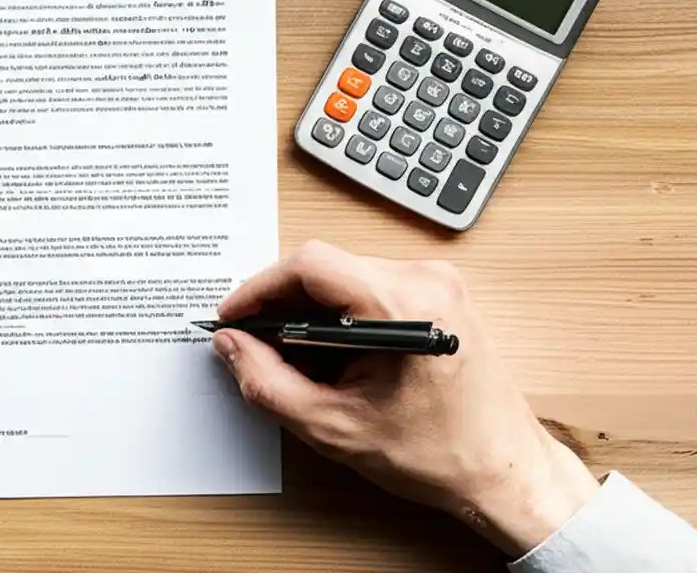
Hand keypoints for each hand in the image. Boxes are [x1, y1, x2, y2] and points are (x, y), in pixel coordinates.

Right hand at [213, 241, 597, 556]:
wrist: (504, 470)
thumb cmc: (437, 455)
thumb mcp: (332, 426)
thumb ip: (267, 381)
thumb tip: (231, 345)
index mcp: (400, 304)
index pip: (308, 265)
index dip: (258, 288)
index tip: (233, 317)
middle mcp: (424, 279)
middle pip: (324, 268)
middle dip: (281, 305)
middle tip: (257, 346)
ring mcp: (438, 282)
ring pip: (344, 276)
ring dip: (311, 312)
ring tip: (299, 361)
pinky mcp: (442, 293)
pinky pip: (370, 286)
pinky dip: (340, 315)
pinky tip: (334, 356)